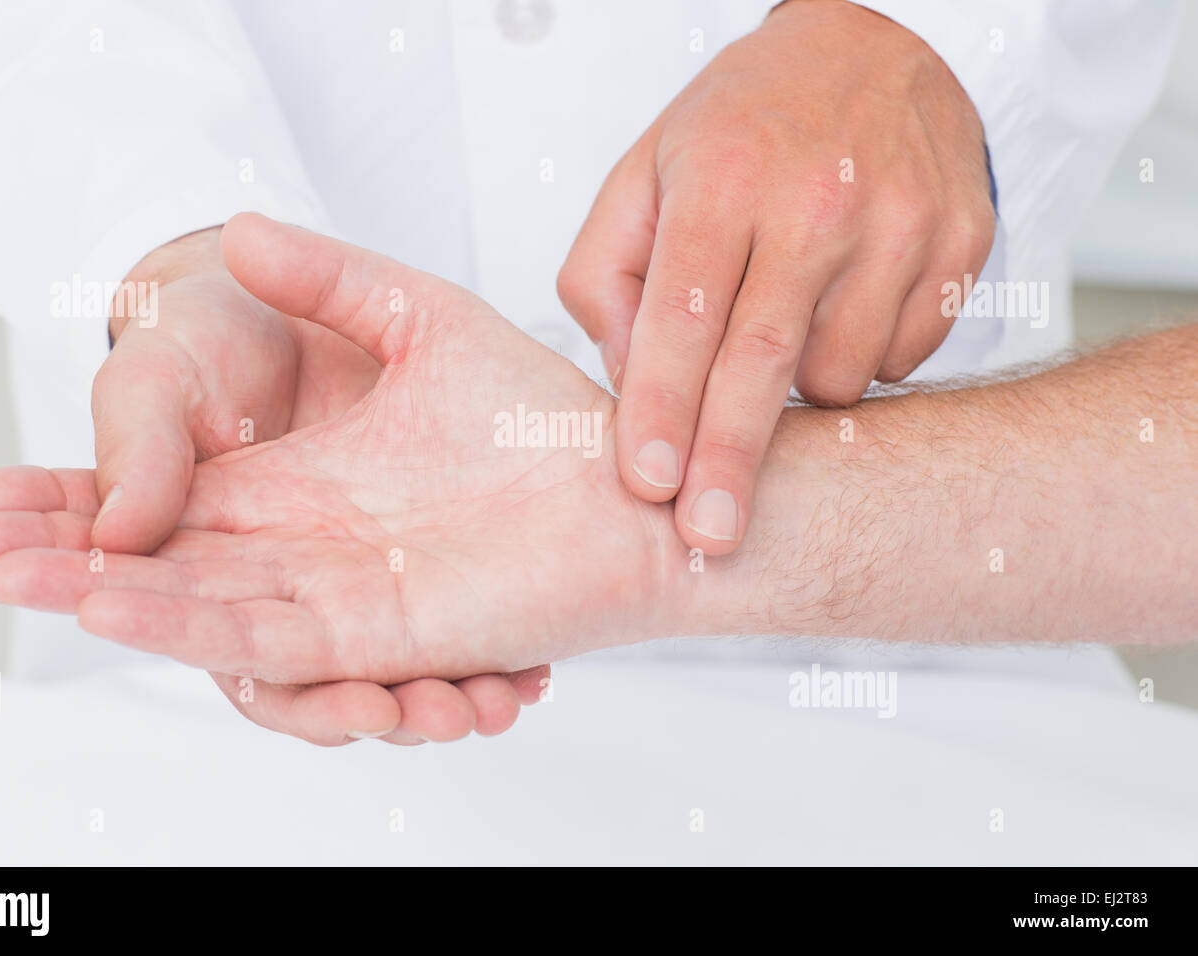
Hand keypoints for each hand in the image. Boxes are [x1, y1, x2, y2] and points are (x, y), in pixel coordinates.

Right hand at [0, 214, 685, 686]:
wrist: (611, 474)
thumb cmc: (516, 397)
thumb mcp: (407, 311)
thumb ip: (325, 277)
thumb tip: (239, 228)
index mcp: (284, 480)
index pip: (154, 500)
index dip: (71, 502)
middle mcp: (296, 545)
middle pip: (160, 568)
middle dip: (67, 565)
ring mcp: (333, 591)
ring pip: (202, 612)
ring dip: (121, 602)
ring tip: (43, 582)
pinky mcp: (379, 630)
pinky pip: (276, 644)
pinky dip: (197, 629)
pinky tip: (129, 606)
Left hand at [557, 0, 995, 554]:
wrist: (872, 49)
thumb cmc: (744, 127)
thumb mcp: (642, 176)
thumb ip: (609, 280)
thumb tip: (631, 384)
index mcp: (723, 180)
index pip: (684, 318)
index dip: (663, 409)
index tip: (649, 484)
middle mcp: (817, 202)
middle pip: (764, 363)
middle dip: (730, 464)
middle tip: (708, 537)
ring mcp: (900, 224)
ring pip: (840, 376)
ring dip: (798, 393)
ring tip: (780, 330)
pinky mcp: (959, 245)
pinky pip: (902, 359)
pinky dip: (860, 361)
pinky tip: (839, 309)